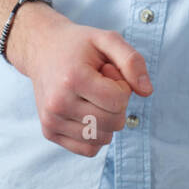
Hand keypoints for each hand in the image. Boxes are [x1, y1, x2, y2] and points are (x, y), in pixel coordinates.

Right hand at [10, 7, 152, 157]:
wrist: (41, 49)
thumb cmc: (78, 45)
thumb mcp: (108, 39)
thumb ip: (132, 61)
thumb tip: (147, 92)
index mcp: (73, 78)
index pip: (119, 101)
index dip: (122, 86)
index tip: (108, 71)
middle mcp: (58, 103)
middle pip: (114, 122)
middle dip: (117, 104)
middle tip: (100, 83)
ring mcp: (51, 120)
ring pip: (103, 139)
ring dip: (107, 119)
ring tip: (91, 95)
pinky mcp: (49, 132)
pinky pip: (89, 149)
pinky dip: (96, 133)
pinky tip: (86, 111)